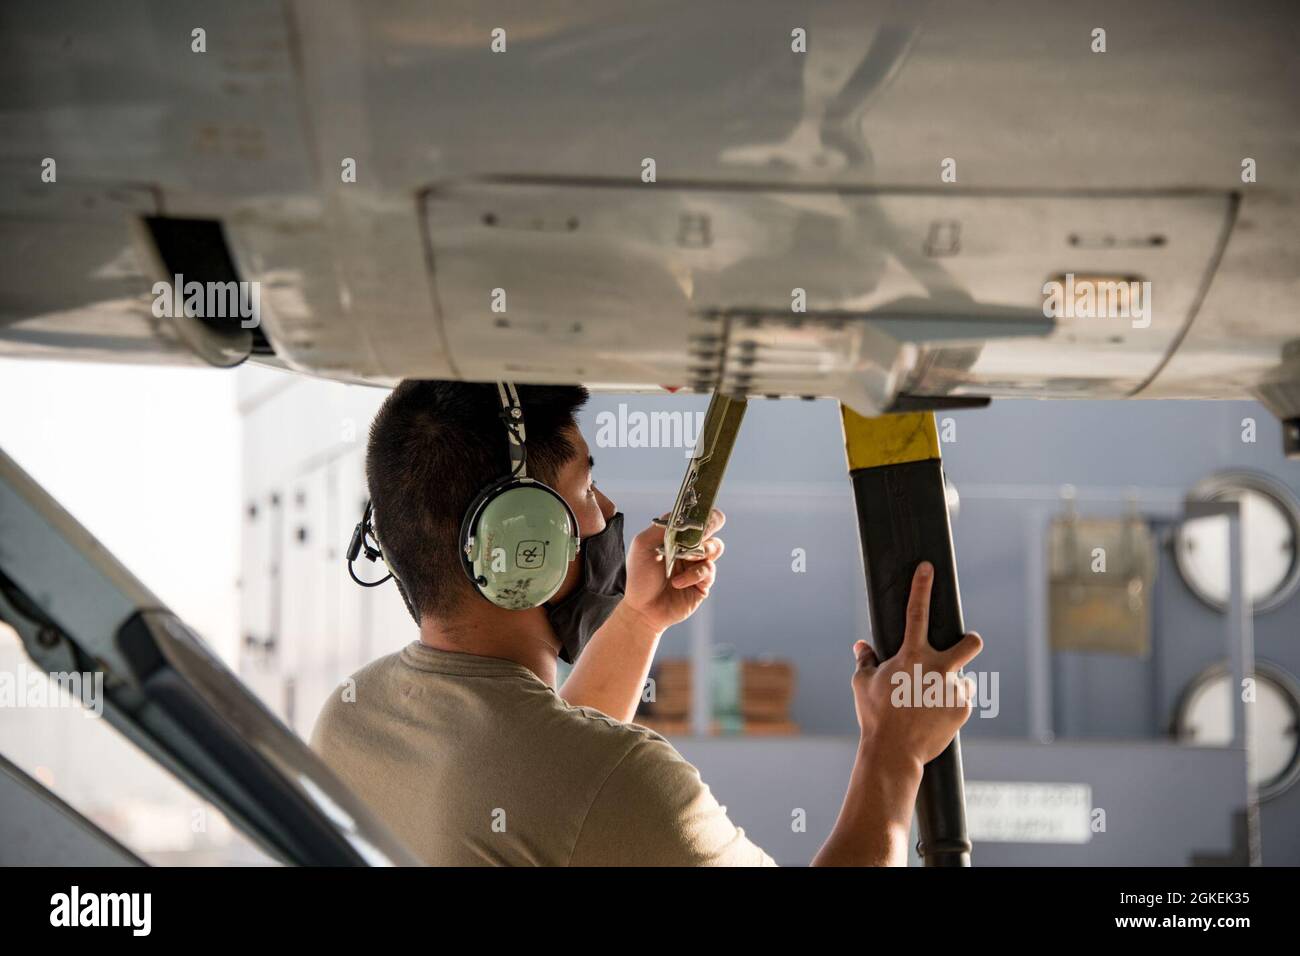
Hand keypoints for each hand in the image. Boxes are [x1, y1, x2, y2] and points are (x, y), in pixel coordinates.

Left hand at [619, 508, 725, 633]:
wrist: (642, 608)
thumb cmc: (640, 576)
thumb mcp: (643, 545)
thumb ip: (661, 528)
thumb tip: (681, 515)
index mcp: (678, 533)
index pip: (697, 514)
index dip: (701, 511)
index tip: (697, 514)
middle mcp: (692, 545)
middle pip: (715, 524)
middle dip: (709, 526)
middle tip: (698, 533)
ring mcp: (699, 563)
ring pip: (716, 546)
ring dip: (700, 550)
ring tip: (682, 558)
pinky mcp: (704, 582)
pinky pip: (708, 570)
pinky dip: (692, 575)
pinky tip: (676, 582)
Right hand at [850, 562, 982, 772]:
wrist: (894, 752)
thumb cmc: (875, 715)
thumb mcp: (862, 684)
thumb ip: (865, 660)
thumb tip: (861, 645)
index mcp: (911, 656)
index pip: (916, 612)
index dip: (921, 587)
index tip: (928, 567)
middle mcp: (938, 668)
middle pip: (970, 643)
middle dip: (971, 640)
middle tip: (963, 647)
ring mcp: (953, 689)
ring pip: (962, 678)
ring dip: (950, 685)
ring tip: (929, 704)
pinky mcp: (963, 709)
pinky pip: (961, 700)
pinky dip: (950, 705)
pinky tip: (934, 717)